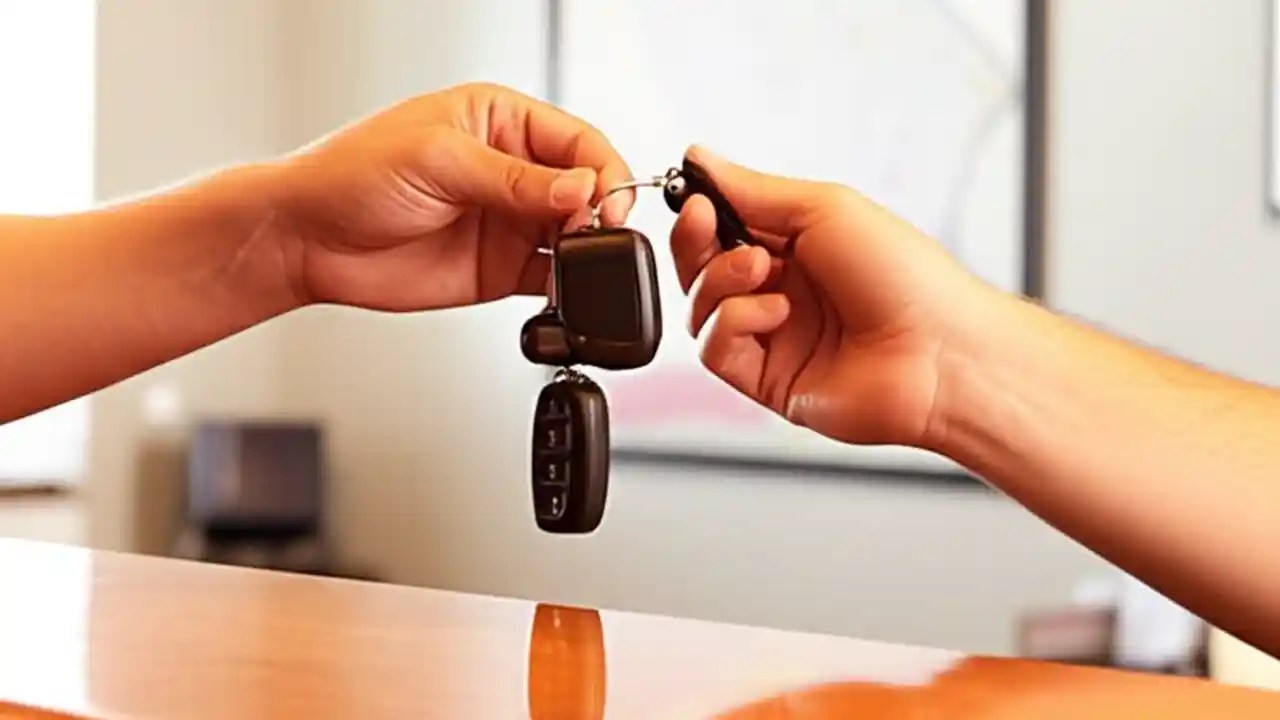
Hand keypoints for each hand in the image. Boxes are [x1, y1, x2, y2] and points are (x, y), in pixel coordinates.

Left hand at [272, 82, 633, 310]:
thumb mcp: (437, 159)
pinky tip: (566, 290)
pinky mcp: (501, 270)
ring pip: (576, 236)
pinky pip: (553, 279)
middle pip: (586, 188)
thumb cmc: (352, 174)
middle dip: (599, 212)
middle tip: (592, 232)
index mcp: (500, 120)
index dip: (602, 169)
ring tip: (579, 262)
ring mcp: (509, 222)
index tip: (606, 201)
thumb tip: (580, 189)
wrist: (307, 240)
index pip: (578, 139)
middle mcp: (512, 169)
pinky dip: (569, 288)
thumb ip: (513, 178)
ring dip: (588, 251)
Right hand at [670, 147, 996, 447]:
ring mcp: (774, 338)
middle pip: (701, 269)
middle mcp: (782, 291)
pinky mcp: (768, 382)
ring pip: (701, 308)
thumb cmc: (906, 275)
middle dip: (695, 244)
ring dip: (721, 282)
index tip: (693, 198)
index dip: (698, 213)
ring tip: (765, 273)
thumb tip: (700, 159)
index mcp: (798, 246)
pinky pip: (715, 350)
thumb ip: (753, 189)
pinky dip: (733, 324)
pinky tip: (776, 315)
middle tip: (707, 225)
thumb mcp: (825, 209)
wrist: (941, 353)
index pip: (721, 227)